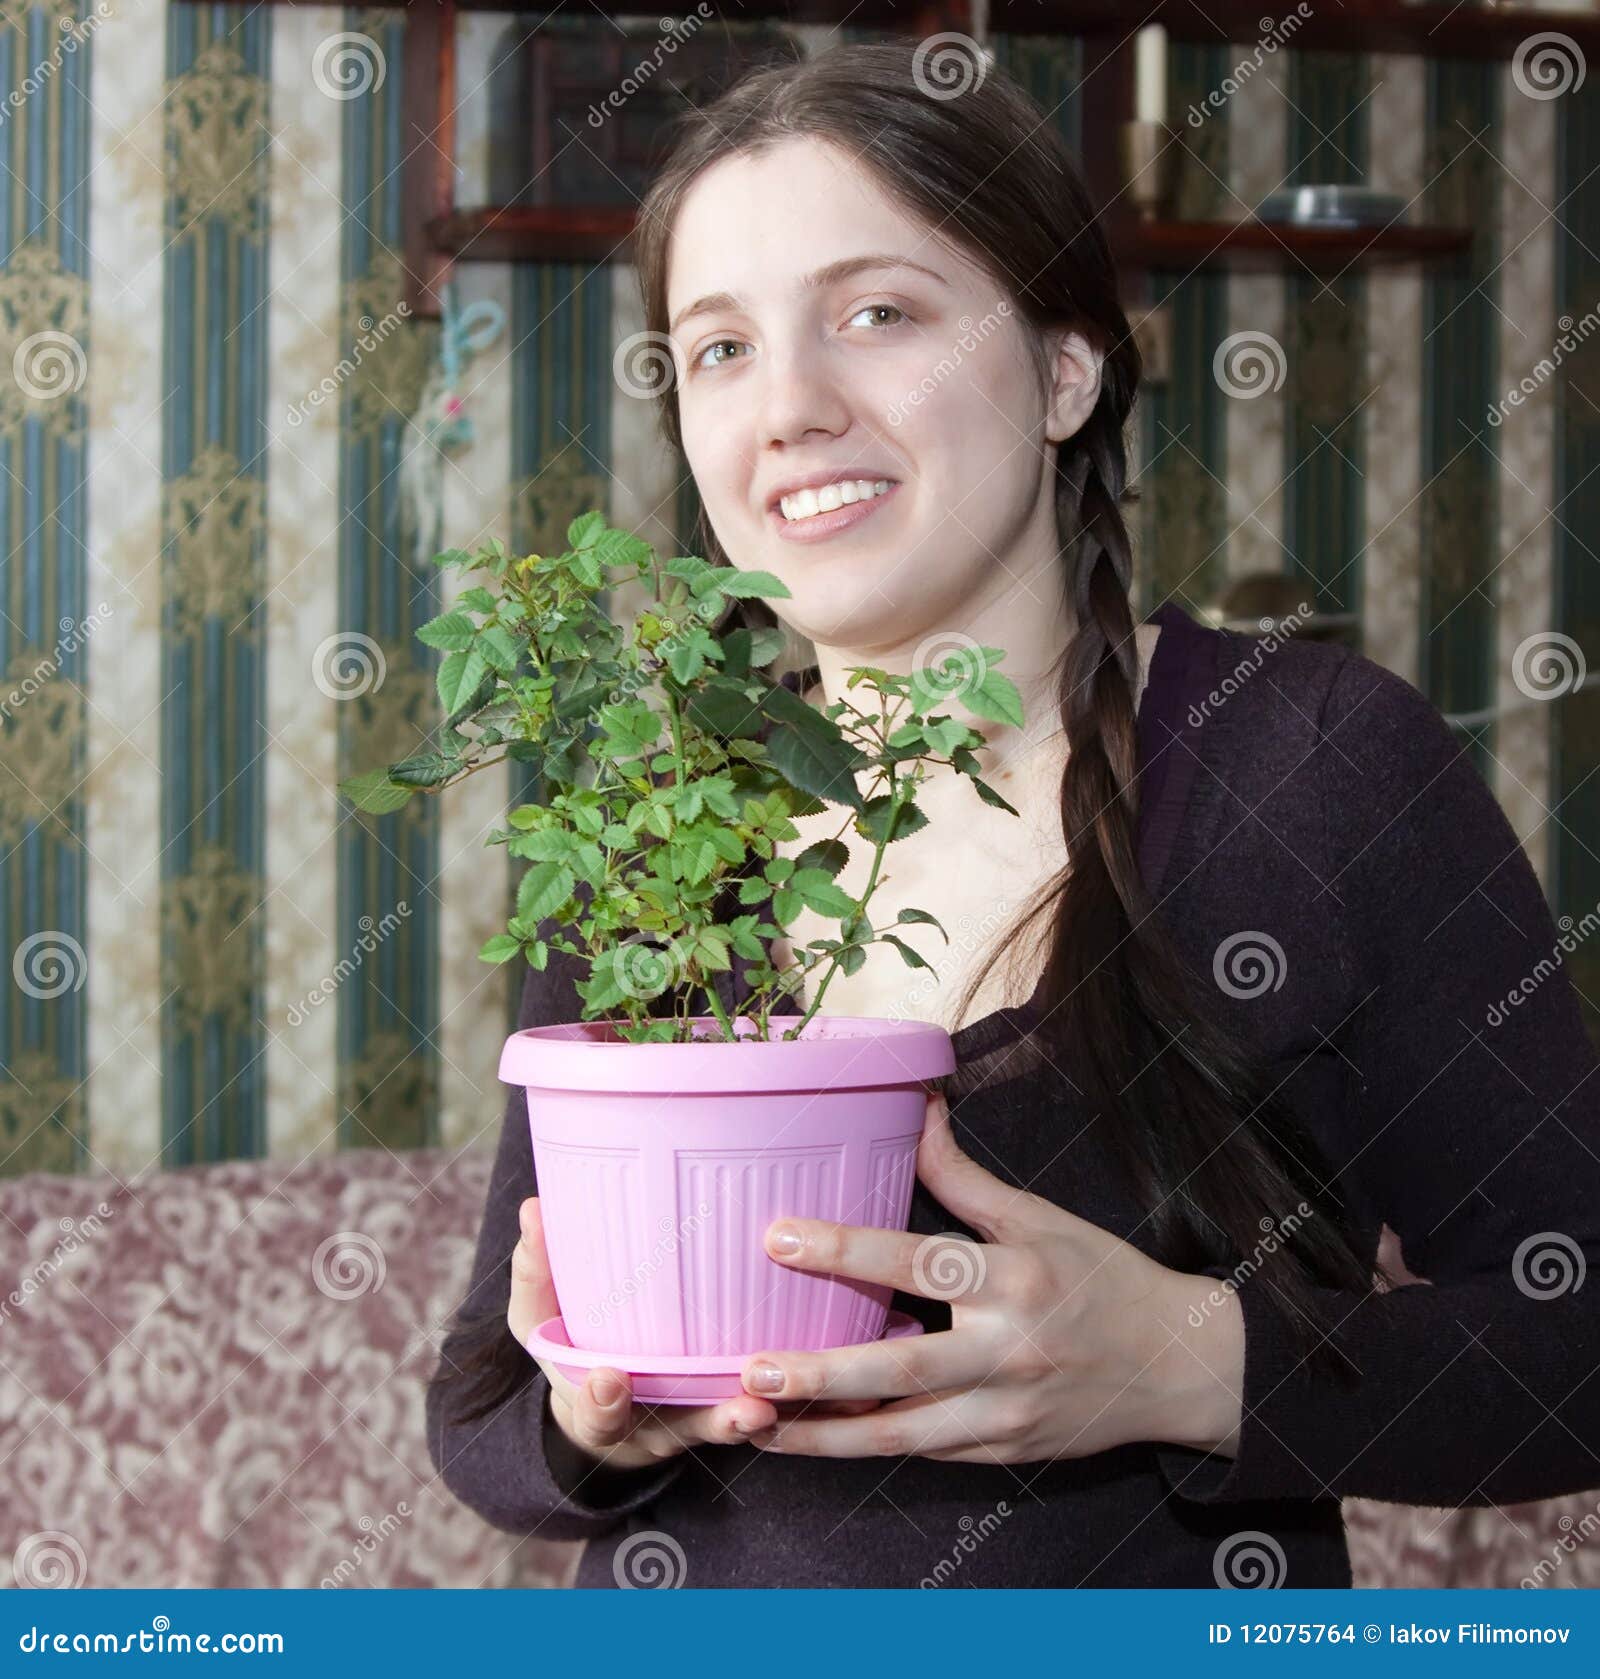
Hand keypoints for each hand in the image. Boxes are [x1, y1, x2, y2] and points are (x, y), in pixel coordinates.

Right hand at [508, 1197, 881, 1472]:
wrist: (608, 1407)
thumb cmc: (578, 1346)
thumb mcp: (544, 1317)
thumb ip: (539, 1269)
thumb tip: (534, 1208)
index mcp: (599, 1402)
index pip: (596, 1409)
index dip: (602, 1401)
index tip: (612, 1382)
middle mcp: (654, 1424)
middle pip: (685, 1432)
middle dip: (715, 1423)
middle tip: (746, 1410)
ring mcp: (698, 1423)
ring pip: (739, 1428)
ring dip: (772, 1415)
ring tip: (802, 1400)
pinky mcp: (738, 1406)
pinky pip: (773, 1409)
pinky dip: (803, 1402)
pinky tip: (846, 1384)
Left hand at [734, 1090, 1244, 1465]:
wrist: (1177, 1366)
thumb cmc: (1101, 1276)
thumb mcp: (1040, 1217)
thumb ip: (965, 1177)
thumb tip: (918, 1108)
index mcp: (1014, 1278)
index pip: (918, 1262)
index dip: (845, 1250)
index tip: (777, 1238)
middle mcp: (1008, 1351)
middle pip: (902, 1369)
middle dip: (822, 1374)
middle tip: (753, 1367)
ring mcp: (1005, 1414)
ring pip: (901, 1436)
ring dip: (824, 1436)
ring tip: (757, 1426)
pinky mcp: (1002, 1455)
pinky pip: (923, 1453)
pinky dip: (865, 1449)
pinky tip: (811, 1440)